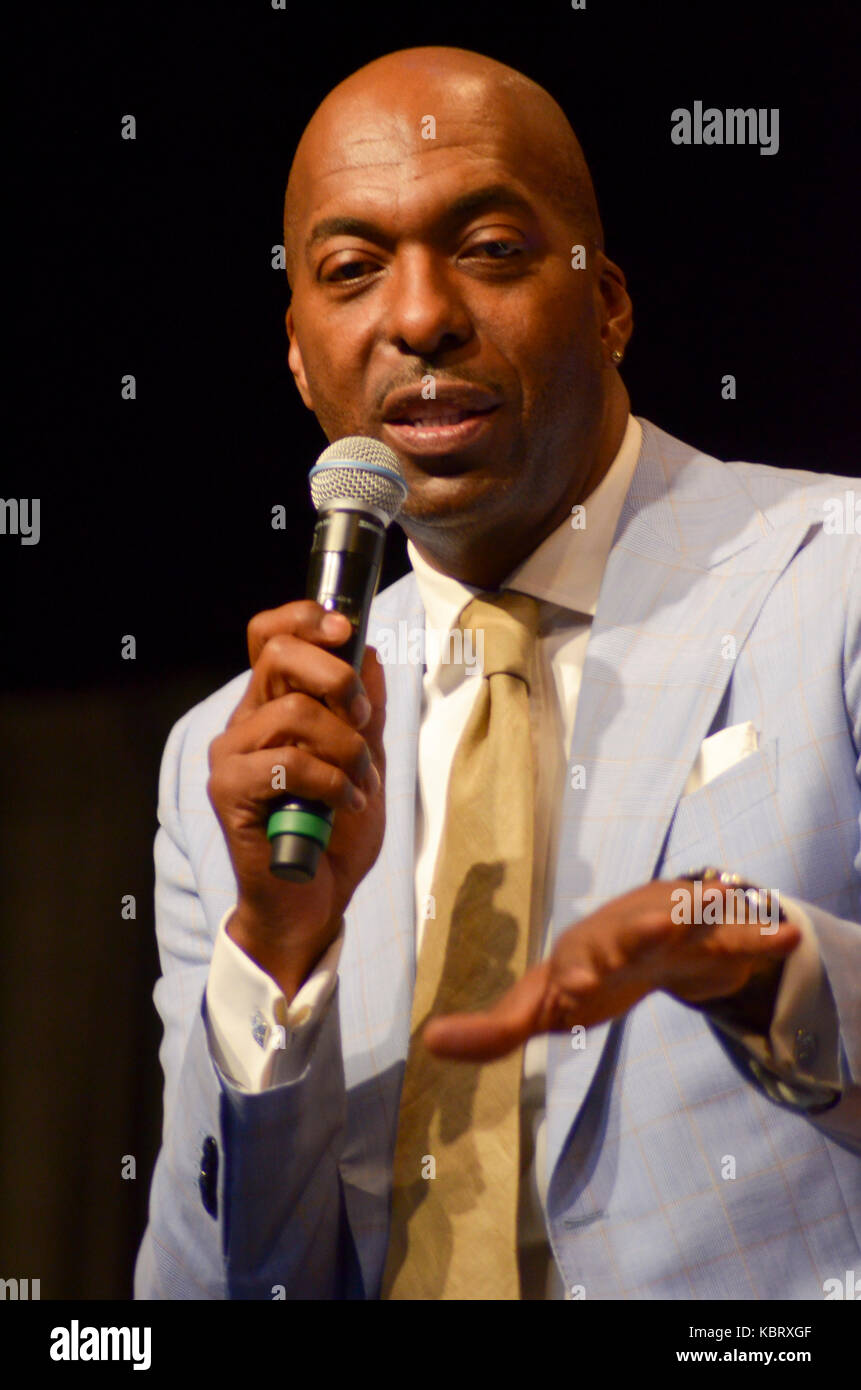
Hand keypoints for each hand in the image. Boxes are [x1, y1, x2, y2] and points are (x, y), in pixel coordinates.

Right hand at [206, 600, 385, 998]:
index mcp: (272, 706)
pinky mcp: (229, 791)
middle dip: (336, 678)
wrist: (312, 903)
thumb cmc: (335, 834)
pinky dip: (332, 781)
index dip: (303, 619)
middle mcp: (245, 723)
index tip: (344, 630)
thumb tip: (369, 651)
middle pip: (277, 655)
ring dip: (345, 746)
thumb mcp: (365, 760)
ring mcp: (231, 756)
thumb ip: (365, 709)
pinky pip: (287, 761)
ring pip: (293, 711)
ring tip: (361, 783)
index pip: (268, 635)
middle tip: (362, 718)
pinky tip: (346, 804)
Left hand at [422, 879, 801, 1061]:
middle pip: (630, 929)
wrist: (651, 934)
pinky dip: (759, 933)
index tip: (574, 996)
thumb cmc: (588, 970)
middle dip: (640, 929)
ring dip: (703, 910)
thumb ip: (492, 1029)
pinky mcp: (710, 938)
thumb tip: (427, 1043)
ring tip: (726, 898)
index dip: (576, 979)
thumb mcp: (542, 1004)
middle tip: (660, 920)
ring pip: (685, 918)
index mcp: (583, 953)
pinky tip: (785, 930)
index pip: (576, 963)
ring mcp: (669, 931)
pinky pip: (736, 935)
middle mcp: (625, 932)